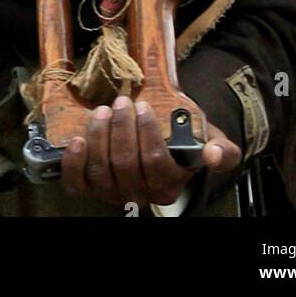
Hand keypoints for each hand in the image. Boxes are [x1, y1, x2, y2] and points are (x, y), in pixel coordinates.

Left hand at [60, 96, 241, 207]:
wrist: (164, 148)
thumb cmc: (185, 142)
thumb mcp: (210, 142)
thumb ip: (221, 150)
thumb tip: (214, 155)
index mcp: (169, 184)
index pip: (155, 163)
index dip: (147, 134)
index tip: (143, 107)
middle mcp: (141, 194)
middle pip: (126, 165)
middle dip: (121, 129)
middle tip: (122, 102)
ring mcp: (114, 192)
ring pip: (102, 171)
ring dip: (99, 137)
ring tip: (103, 111)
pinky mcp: (93, 187)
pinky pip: (78, 184)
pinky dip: (74, 164)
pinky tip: (76, 141)